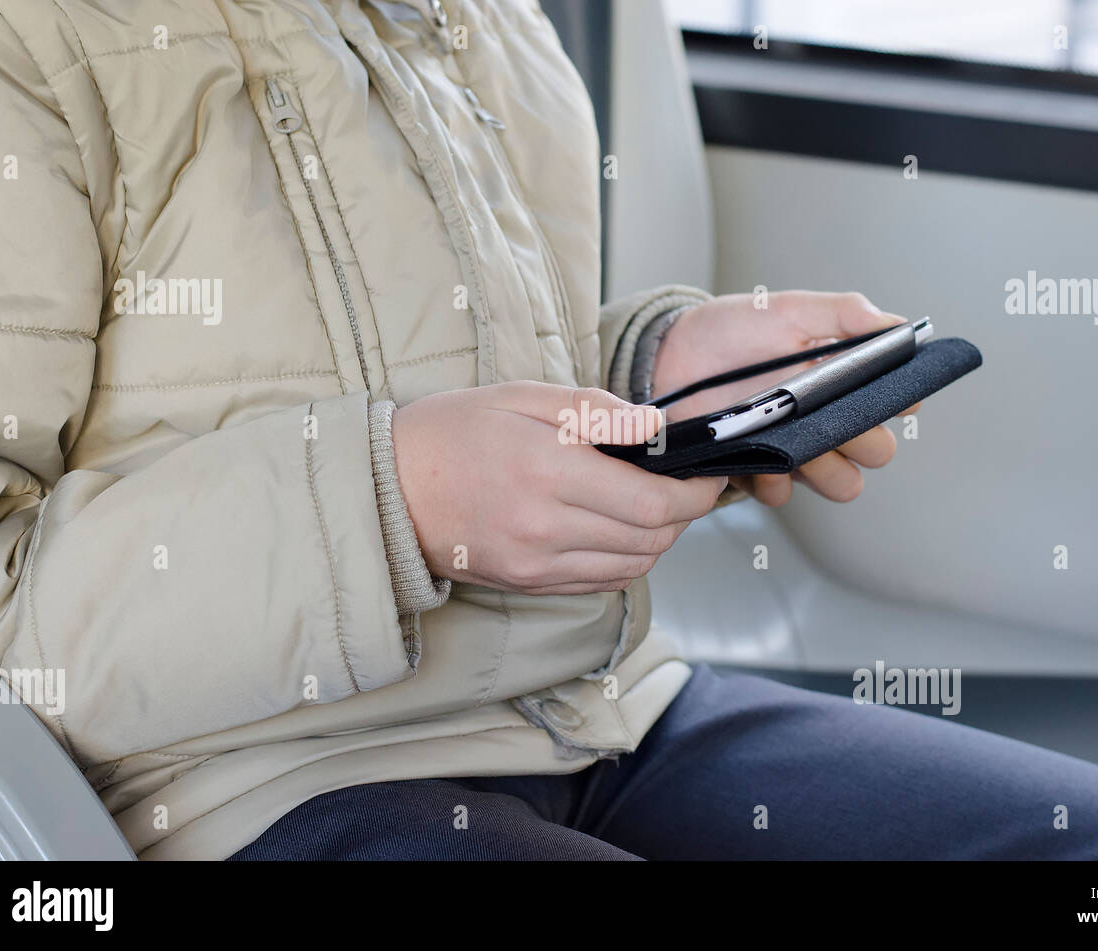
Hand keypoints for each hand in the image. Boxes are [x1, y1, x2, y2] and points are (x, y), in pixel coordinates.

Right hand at [392, 381, 727, 593]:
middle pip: (651, 539)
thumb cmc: (455, 432)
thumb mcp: (523, 398)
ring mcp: (536, 564)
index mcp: (548, 471)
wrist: (389, 488)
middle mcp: (545, 528)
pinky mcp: (529, 584)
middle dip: (685, 515)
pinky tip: (620, 529)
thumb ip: (596, 411)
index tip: (708, 475)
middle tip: (688, 488)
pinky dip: (626, 559)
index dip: (695, 494)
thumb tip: (658, 427)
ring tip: (655, 505)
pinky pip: (601, 581)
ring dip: (660, 539)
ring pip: (633, 565)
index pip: (652, 502)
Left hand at [652, 290, 919, 505]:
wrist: (669, 356)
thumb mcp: (787, 310)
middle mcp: (825, 419)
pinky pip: (784, 494)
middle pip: (878, 451)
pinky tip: (754, 455)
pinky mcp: (758, 471)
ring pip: (843, 484)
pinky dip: (773, 481)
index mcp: (842, 380)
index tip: (884, 392)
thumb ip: (843, 313)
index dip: (899, 400)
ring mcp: (794, 449)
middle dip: (865, 440)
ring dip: (827, 469)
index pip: (895, 402)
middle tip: (836, 420)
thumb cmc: (729, 330)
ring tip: (795, 444)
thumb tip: (898, 326)